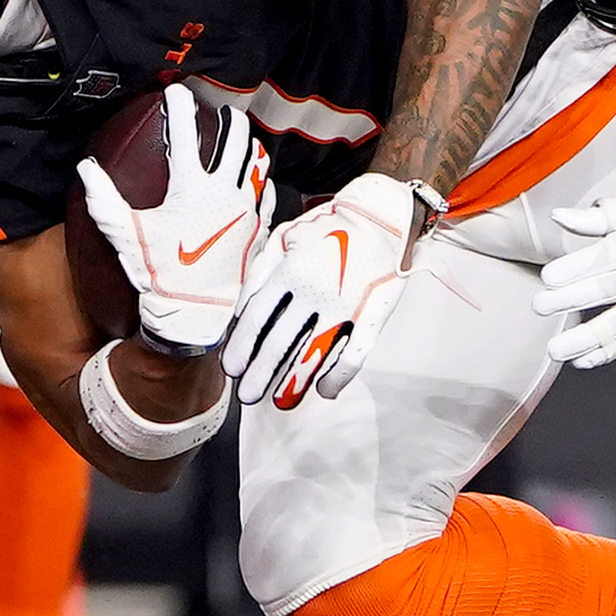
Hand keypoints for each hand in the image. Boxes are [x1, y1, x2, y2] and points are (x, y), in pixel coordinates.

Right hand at [75, 84, 272, 356]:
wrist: (196, 313)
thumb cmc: (160, 273)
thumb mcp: (126, 236)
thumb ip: (104, 199)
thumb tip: (86, 167)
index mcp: (191, 187)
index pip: (185, 133)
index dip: (179, 107)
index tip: (174, 92)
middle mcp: (225, 191)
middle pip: (235, 136)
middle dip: (227, 118)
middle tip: (218, 112)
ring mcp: (247, 208)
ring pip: (257, 159)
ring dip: (248, 143)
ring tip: (240, 136)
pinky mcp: (259, 227)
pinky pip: (267, 191)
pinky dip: (260, 178)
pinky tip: (253, 178)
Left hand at [225, 173, 431, 407]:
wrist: (382, 215)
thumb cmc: (329, 227)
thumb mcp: (285, 238)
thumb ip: (260, 273)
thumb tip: (240, 311)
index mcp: (290, 272)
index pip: (256, 319)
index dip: (241, 347)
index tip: (233, 368)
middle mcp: (315, 292)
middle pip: (280, 343)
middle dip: (261, 374)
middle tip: (248, 395)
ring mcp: (346, 307)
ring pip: (314, 355)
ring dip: (295, 382)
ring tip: (282, 400)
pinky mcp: (373, 316)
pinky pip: (354, 356)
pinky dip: (339, 378)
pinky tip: (325, 390)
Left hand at [532, 200, 615, 368]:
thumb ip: (601, 218)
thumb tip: (560, 216)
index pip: (607, 256)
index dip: (577, 268)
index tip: (548, 277)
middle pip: (608, 288)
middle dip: (571, 300)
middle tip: (540, 306)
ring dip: (586, 338)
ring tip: (556, 349)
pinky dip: (609, 352)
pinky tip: (583, 359)